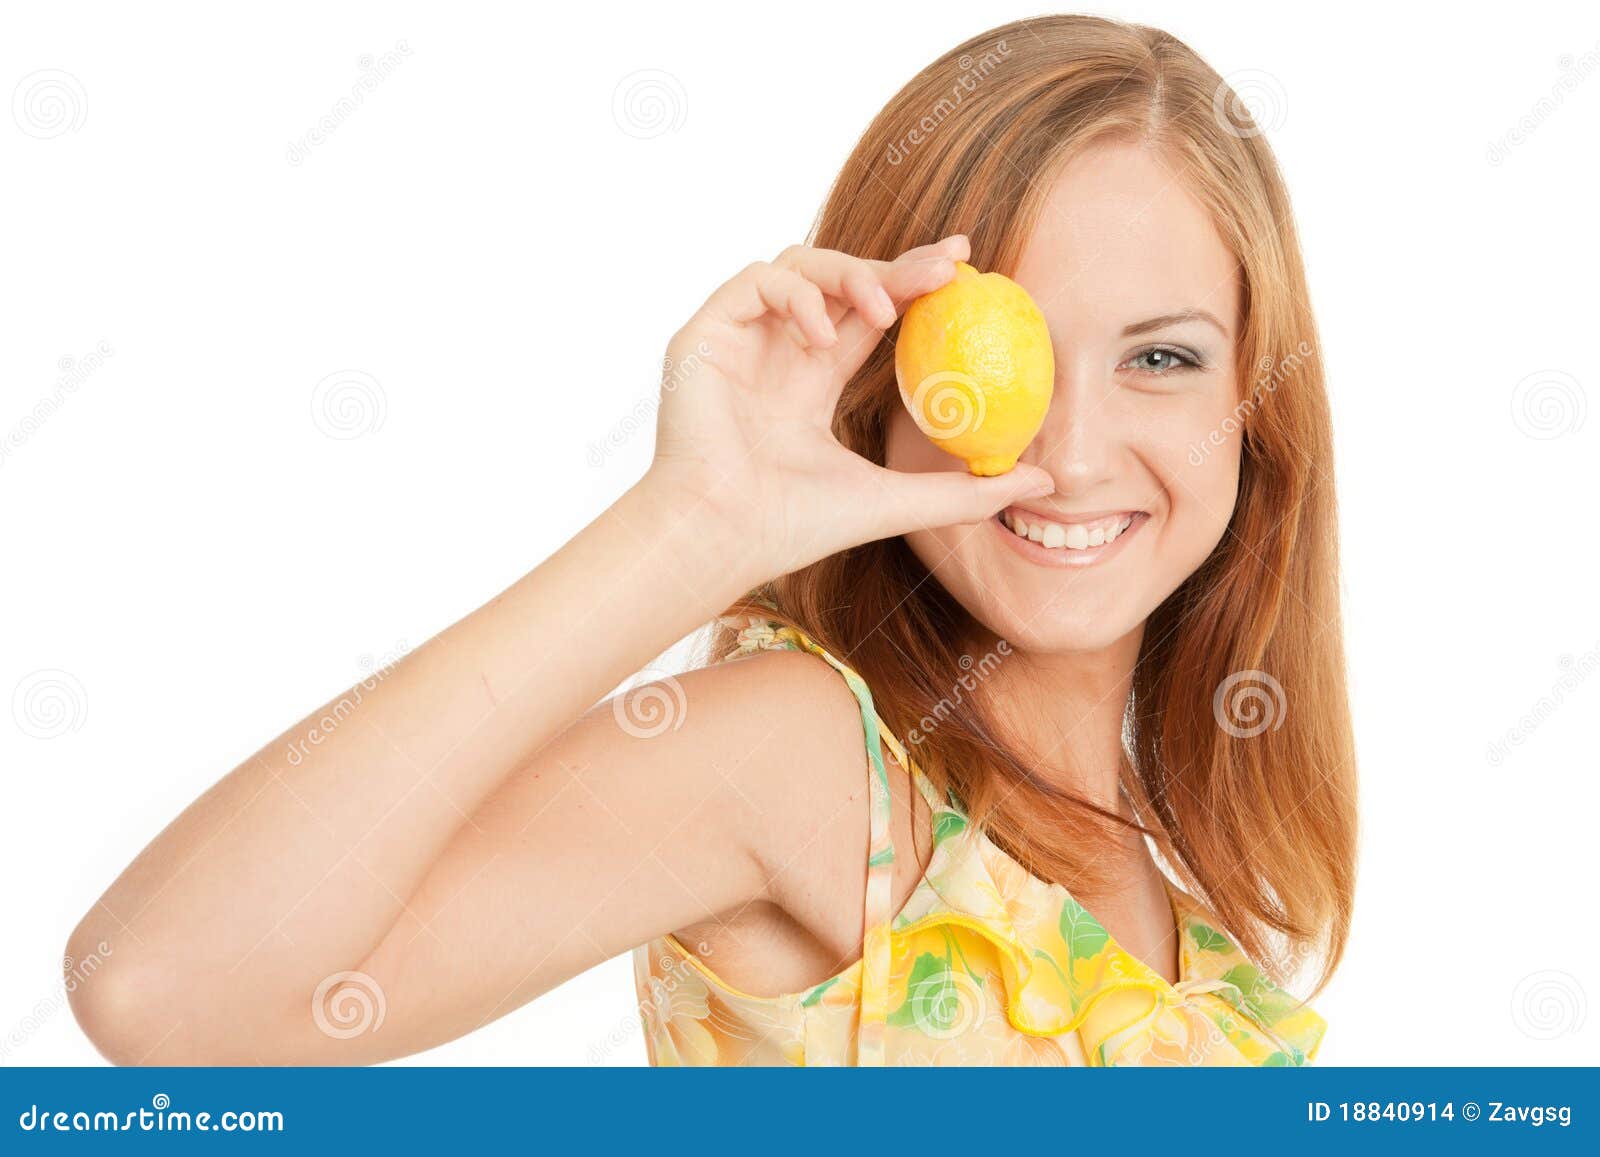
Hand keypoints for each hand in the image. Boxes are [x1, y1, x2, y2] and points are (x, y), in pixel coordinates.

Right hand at [643, 234, 1054, 580]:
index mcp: (813, 383)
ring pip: (798, 265)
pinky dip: (796, 296)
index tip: (965, 265)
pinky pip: (757, 282)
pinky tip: (821, 336)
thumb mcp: (894, 502)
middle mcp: (777, 353)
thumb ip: (962, 491)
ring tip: (884, 311)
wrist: (721, 538)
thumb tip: (1043, 483)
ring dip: (849, 276)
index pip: (869, 314)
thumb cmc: (793, 528)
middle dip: (896, 265)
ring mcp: (741, 340)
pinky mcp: (705, 334)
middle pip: (842, 280)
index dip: (914, 283)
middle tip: (949, 265)